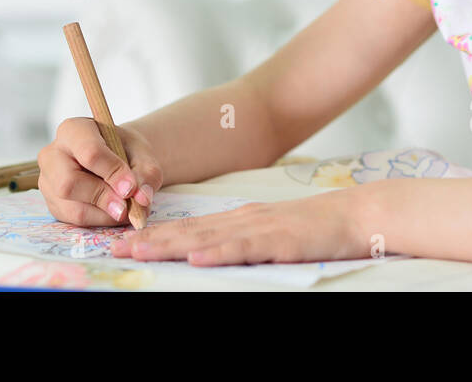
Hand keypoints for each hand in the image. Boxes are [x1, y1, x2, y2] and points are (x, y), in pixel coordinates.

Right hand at [38, 118, 161, 226]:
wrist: (117, 158)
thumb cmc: (125, 151)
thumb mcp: (142, 154)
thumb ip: (145, 173)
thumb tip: (142, 198)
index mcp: (73, 130)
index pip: (89, 152)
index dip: (112, 172)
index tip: (131, 187)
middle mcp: (53, 154)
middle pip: (69, 183)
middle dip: (102, 197)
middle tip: (127, 206)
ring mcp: (48, 181)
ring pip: (72, 207)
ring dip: (104, 214)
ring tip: (126, 210)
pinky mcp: (53, 203)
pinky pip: (74, 220)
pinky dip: (99, 220)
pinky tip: (113, 212)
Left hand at [110, 188, 372, 264]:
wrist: (357, 215)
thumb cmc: (316, 229)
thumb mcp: (271, 232)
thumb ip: (242, 239)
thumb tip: (208, 250)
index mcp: (239, 218)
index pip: (189, 227)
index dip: (154, 233)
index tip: (123, 240)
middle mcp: (242, 220)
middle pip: (188, 230)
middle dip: (149, 239)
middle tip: (115, 246)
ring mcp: (260, 229)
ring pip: (207, 237)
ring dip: (171, 244)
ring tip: (140, 250)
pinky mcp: (280, 242)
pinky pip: (244, 248)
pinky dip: (218, 252)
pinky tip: (197, 256)